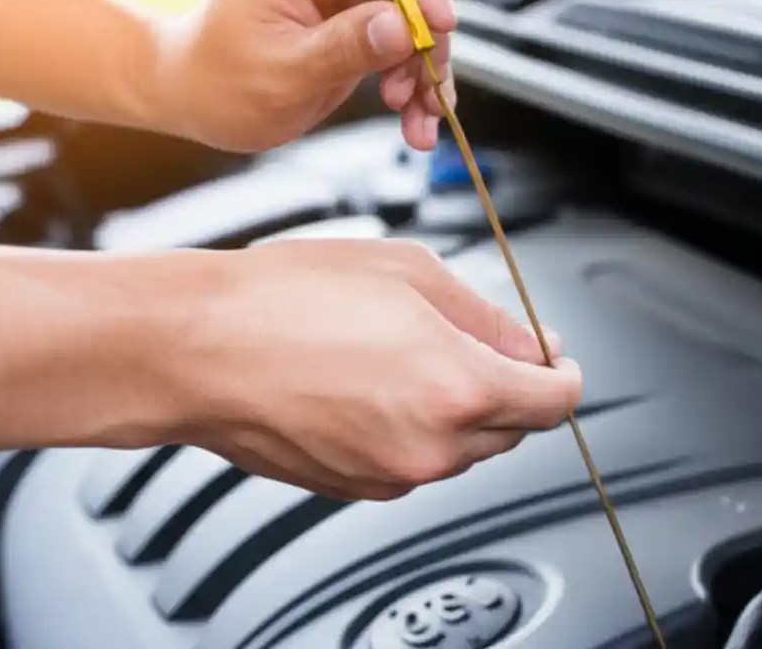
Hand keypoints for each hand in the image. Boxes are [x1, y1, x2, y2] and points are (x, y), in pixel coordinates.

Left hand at [152, 0, 456, 152]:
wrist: (198, 102)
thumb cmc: (220, 81)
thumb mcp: (283, 71)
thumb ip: (345, 47)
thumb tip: (404, 27)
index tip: (435, 21)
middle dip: (428, 30)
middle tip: (430, 80)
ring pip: (416, 15)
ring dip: (428, 67)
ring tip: (421, 115)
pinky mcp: (360, 26)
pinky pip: (406, 45)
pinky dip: (418, 83)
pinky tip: (417, 119)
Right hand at [162, 240, 582, 500]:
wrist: (197, 350)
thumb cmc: (285, 300)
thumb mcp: (407, 272)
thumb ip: (485, 315)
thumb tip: (531, 342)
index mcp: (460, 388)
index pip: (555, 402)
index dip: (564, 376)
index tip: (558, 362)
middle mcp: (433, 446)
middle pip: (514, 429)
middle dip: (508, 386)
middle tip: (472, 340)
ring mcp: (393, 475)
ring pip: (461, 448)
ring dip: (457, 407)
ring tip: (401, 353)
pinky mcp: (356, 488)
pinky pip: (412, 461)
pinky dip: (412, 428)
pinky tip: (369, 383)